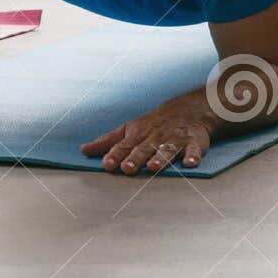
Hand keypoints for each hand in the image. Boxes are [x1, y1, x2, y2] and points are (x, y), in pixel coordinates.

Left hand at [79, 92, 214, 175]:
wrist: (187, 109)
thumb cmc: (153, 124)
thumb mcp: (128, 129)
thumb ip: (107, 141)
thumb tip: (83, 150)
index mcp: (138, 135)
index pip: (124, 146)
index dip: (115, 155)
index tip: (107, 165)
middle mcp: (155, 137)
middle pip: (144, 148)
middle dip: (135, 158)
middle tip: (127, 168)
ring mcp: (175, 139)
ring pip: (167, 149)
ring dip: (160, 158)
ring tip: (153, 168)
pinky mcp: (194, 142)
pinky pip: (194, 149)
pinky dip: (193, 155)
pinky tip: (190, 163)